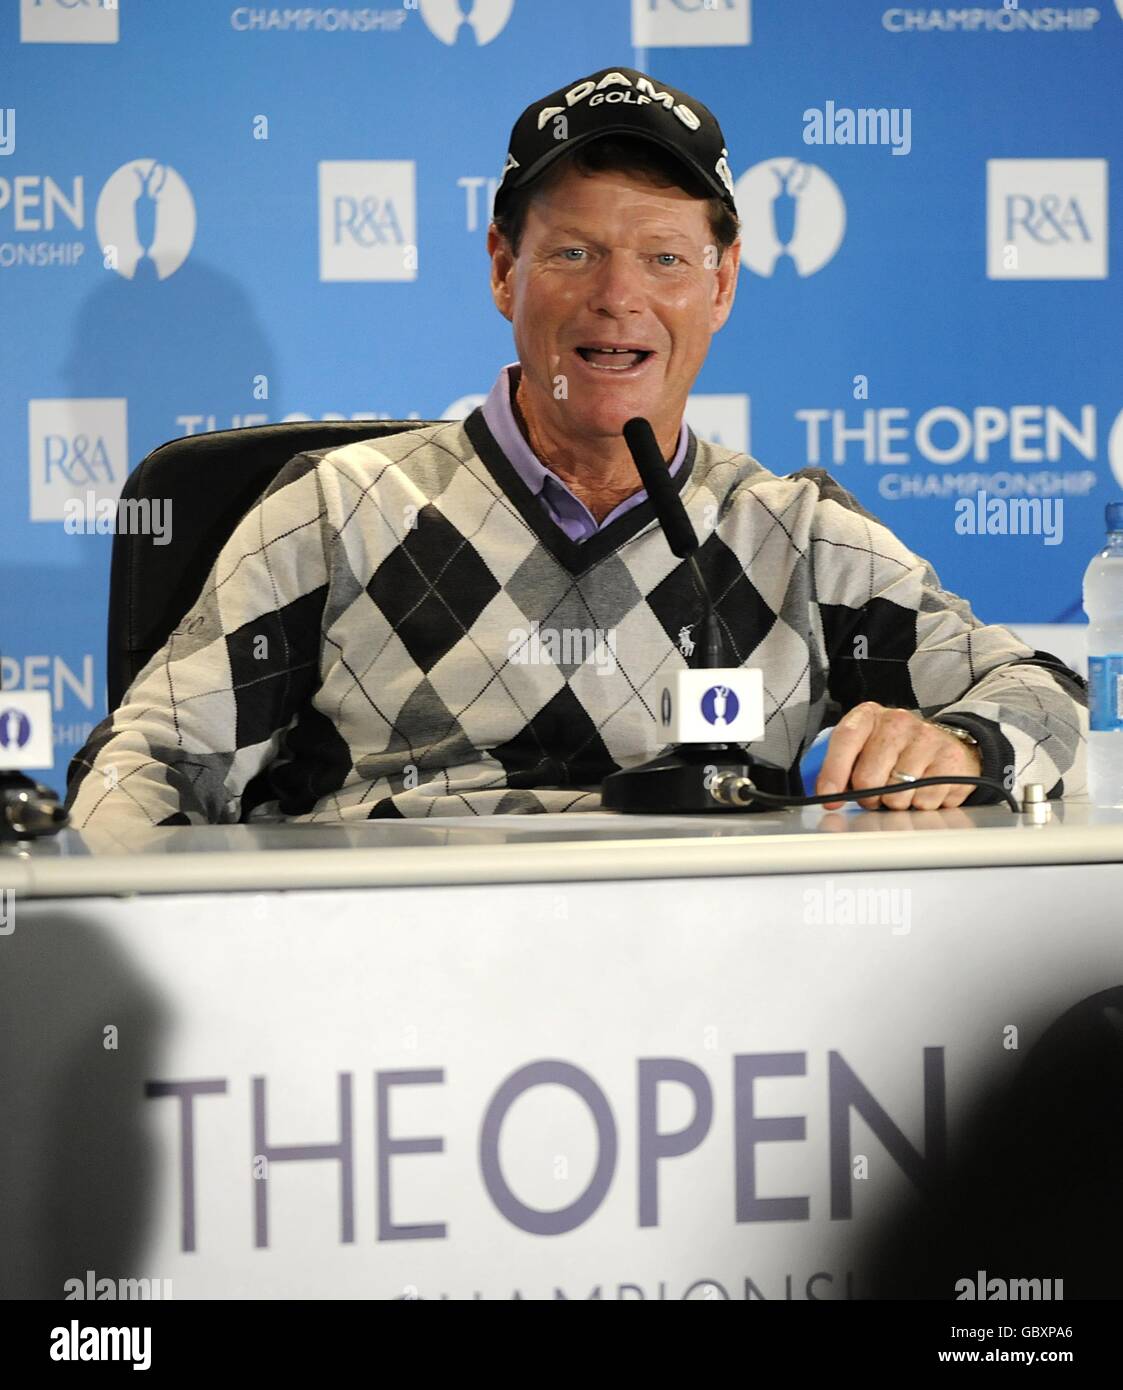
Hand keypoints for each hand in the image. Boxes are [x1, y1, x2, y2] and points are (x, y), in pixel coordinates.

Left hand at [815, 702, 982, 810]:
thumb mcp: (863, 748)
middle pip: (868, 777)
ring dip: (895, 802)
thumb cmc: (894, 749)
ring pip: (897, 795)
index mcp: (868, 716)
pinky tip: (923, 788)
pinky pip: (925, 801)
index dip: (833, 772)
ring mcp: (927, 738)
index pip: (845, 740)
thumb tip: (828, 797)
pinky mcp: (951, 759)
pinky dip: (921, 804)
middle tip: (876, 792)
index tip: (828, 797)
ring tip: (902, 788)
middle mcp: (898, 721)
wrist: (942, 743)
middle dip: (868, 796)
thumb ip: (841, 768)